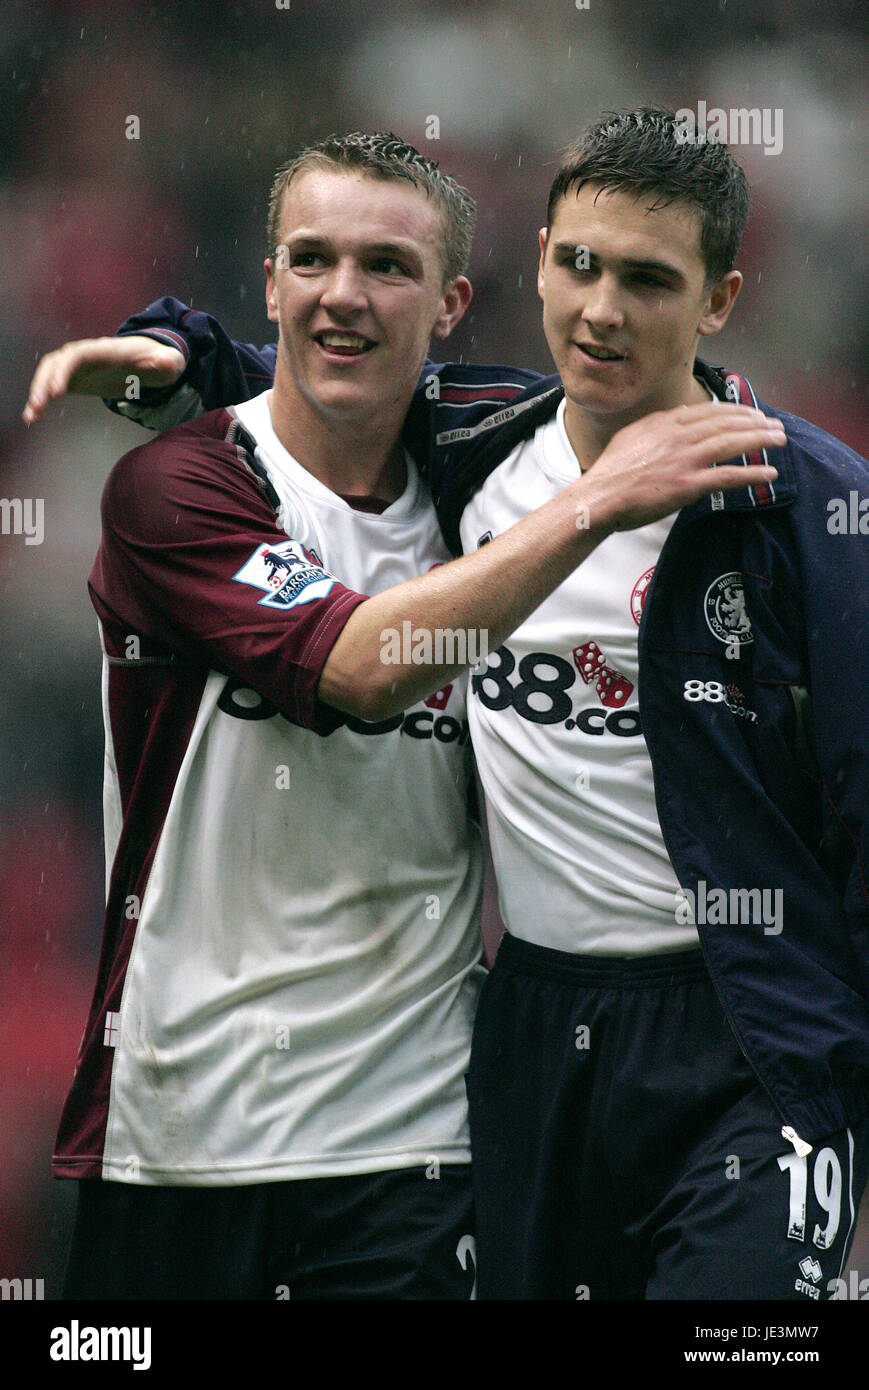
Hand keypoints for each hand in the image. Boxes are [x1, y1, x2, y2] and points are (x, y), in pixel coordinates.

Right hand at [23, 335, 185, 423]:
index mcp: (105, 351)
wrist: (147, 361)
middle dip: (44, 383)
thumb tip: (167, 362)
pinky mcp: (75, 380)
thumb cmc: (156, 361)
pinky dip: (41, 401)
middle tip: (38, 407)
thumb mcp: (167, 362)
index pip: (79, 354)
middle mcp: (85, 355)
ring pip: (49, 374)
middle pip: (56, 363)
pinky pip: (52, 388)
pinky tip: (32, 419)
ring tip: (31, 416)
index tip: (58, 390)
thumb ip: (167, 362)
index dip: (66, 369)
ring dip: (37, 393)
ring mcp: (78, 367)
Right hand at [578, 402, 785, 532]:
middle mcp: (678, 436)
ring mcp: (684, 460)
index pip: (710, 411)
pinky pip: (727, 476)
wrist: (598, 497)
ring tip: (780, 440)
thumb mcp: (633, 436)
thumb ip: (658, 426)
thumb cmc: (611, 472)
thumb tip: (678, 417)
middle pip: (727, 423)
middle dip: (756, 422)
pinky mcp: (687, 485)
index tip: (753, 414)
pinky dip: (751, 473)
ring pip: (732, 443)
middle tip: (775, 425)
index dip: (736, 411)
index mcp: (665, 423)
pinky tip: (769, 472)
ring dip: (760, 440)